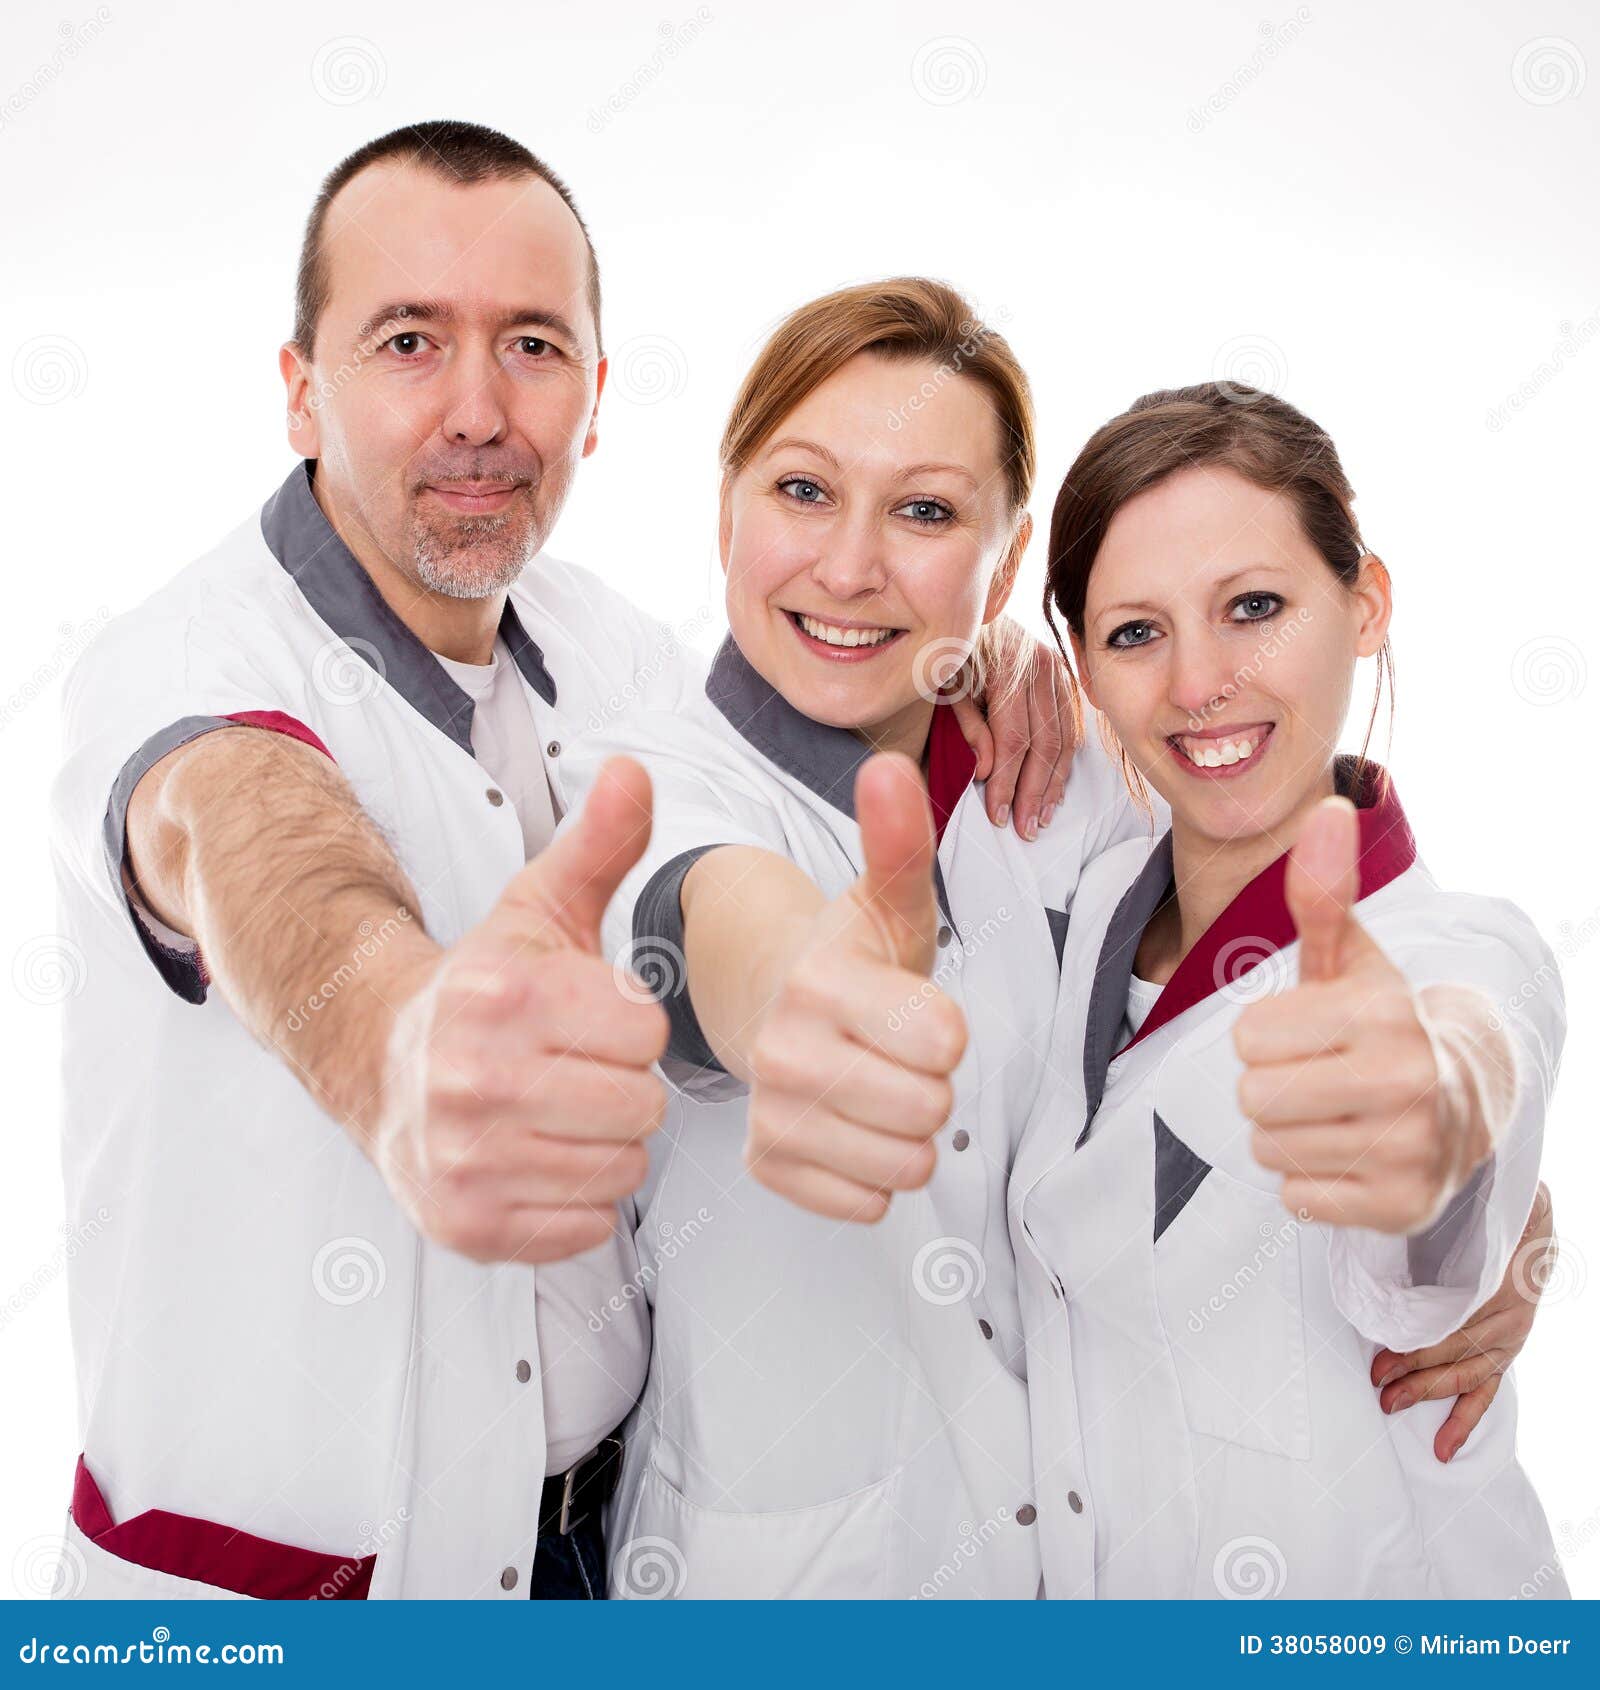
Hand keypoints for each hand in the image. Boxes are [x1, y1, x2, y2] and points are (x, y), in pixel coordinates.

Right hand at [373, 757, 668, 1263]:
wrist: (381, 1061)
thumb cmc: (485, 988)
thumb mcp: (541, 907)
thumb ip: (601, 844)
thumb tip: (635, 770)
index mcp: (505, 994)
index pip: (646, 1033)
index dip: (628, 1025)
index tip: (586, 1019)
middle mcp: (476, 1078)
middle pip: (641, 1107)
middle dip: (622, 1087)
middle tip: (574, 1070)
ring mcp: (466, 1158)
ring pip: (622, 1169)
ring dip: (604, 1144)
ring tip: (557, 1111)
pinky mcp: (465, 1224)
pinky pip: (587, 1226)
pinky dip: (575, 1200)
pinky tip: (537, 1158)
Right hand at [743, 753, 967, 1221]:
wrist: (778, 1005)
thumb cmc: (853, 958)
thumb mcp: (888, 900)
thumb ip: (899, 841)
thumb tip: (887, 766)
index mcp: (822, 981)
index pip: (944, 1042)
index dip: (948, 1030)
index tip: (918, 1011)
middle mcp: (784, 1050)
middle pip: (930, 1110)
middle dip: (931, 1085)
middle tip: (896, 1053)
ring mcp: (770, 1112)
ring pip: (906, 1165)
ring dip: (908, 1133)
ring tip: (877, 1087)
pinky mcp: (766, 1164)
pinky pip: (869, 1205)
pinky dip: (873, 1176)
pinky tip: (850, 1128)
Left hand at [948, 617, 1076, 839]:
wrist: (974, 614)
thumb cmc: (953, 652)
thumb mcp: (947, 683)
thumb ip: (967, 724)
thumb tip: (987, 769)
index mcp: (1008, 666)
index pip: (1013, 738)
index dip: (1007, 781)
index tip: (999, 815)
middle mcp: (1041, 666)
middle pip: (1044, 743)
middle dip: (1033, 792)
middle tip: (1025, 829)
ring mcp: (1059, 671)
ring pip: (1064, 739)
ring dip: (1053, 784)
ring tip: (1041, 818)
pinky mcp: (1066, 679)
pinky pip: (1073, 727)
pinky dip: (1065, 762)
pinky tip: (1055, 789)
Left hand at [1236, 795, 1485, 1231]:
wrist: (1462, 1101)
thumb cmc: (1377, 1023)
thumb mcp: (1348, 960)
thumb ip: (1324, 892)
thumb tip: (1330, 807)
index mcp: (1383, 1013)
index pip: (1248, 1037)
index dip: (1265, 1036)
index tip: (1307, 1033)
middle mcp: (1406, 1080)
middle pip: (1254, 1098)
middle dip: (1272, 1088)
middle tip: (1318, 1078)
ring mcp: (1411, 1149)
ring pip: (1270, 1150)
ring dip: (1288, 1136)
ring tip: (1334, 1115)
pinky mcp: (1403, 1207)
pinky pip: (1298, 1199)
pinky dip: (1312, 1183)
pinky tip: (1350, 1156)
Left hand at [1370, 1182, 1554, 1460]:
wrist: (1529, 1212)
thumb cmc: (1495, 1200)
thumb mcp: (1489, 1190)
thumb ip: (1460, 1201)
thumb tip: (1408, 1203)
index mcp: (1506, 1273)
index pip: (1463, 1317)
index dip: (1426, 1336)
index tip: (1387, 1345)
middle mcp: (1513, 1309)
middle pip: (1461, 1348)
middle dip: (1417, 1367)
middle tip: (1377, 1378)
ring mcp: (1512, 1333)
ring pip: (1471, 1373)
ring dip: (1430, 1391)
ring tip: (1392, 1402)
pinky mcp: (1506, 1349)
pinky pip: (1487, 1390)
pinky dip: (1465, 1419)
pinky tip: (1444, 1446)